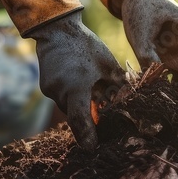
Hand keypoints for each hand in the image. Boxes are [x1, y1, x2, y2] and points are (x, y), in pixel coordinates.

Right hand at [30, 10, 124, 148]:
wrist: (57, 30)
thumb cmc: (86, 45)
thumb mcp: (108, 64)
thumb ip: (118, 84)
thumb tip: (132, 99)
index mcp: (77, 86)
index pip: (80, 119)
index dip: (87, 135)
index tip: (92, 148)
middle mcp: (60, 91)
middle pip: (76, 113)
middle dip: (88, 116)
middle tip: (101, 114)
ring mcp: (50, 89)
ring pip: (68, 106)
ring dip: (79, 104)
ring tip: (90, 91)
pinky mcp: (45, 86)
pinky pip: (61, 98)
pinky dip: (71, 96)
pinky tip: (79, 82)